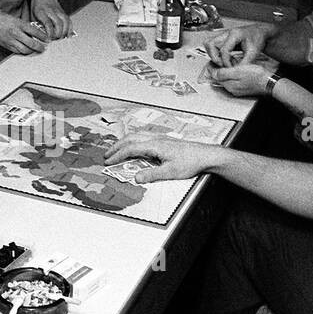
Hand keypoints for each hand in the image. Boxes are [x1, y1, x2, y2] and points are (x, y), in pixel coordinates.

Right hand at [0, 11, 48, 54]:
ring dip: (32, 51)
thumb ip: (23, 25)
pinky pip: (17, 51)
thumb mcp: (15, 19)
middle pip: (31, 43)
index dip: (43, 36)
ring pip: (25, 50)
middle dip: (39, 47)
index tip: (47, 39)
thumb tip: (33, 31)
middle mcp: (16, 33)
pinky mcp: (6, 45)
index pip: (35, 32)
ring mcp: (11, 40)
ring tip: (36, 50)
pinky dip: (23, 52)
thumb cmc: (0, 18)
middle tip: (44, 48)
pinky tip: (26, 51)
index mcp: (19, 24)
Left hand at [30, 0, 71, 38]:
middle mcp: (51, 11)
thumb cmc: (36, 5)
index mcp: (41, 12)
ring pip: (66, 22)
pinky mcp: (63, 11)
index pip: (48, 24)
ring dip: (64, 32)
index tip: (48, 39)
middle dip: (58, 34)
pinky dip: (70, 29)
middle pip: (59, 24)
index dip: (49, 33)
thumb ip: (36, 25)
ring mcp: (58, 11)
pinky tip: (68, 35)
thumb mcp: (32, 14)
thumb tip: (41, 37)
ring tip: (60, 38)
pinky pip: (69, 21)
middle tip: (54, 40)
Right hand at [104, 134, 219, 182]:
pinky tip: (135, 146)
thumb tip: (136, 178)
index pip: (130, 149)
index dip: (117, 156)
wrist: (205, 155)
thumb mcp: (170, 172)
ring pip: (136, 135)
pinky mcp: (164, 140)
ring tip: (116, 149)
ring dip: (124, 142)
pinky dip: (133, 140)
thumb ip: (152, 175)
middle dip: (116, 146)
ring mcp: (160, 138)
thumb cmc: (191, 162)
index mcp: (155, 145)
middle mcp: (156, 139)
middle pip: (130, 138)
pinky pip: (143, 136)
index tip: (108, 162)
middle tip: (107, 155)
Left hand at [206, 60, 272, 96]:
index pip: (215, 76)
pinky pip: (234, 80)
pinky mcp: (243, 87)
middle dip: (218, 69)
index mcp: (229, 85)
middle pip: (220, 77)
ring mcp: (238, 89)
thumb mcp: (238, 71)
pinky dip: (232, 74)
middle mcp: (232, 89)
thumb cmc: (257, 76)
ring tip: (227, 63)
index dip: (211, 67)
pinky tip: (236, 69)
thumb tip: (213, 73)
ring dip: (225, 71)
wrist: (269, 82)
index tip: (211, 61)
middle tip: (218, 60)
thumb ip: (224, 73)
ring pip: (227, 78)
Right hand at [207, 22, 272, 65]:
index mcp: (235, 34)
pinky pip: (213, 46)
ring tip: (223, 61)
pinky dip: (216, 54)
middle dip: (214, 57)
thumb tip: (235, 72)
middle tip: (222, 64)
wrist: (259, 33)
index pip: (224, 50)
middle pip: (210, 44)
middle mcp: (226, 33)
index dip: (226, 61)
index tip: (231, 67)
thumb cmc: (257, 39)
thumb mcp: (253, 53)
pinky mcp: (223, 39)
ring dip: (213, 55)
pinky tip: (226, 59)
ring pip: (209, 44)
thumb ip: (244, 63)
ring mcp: (223, 35)